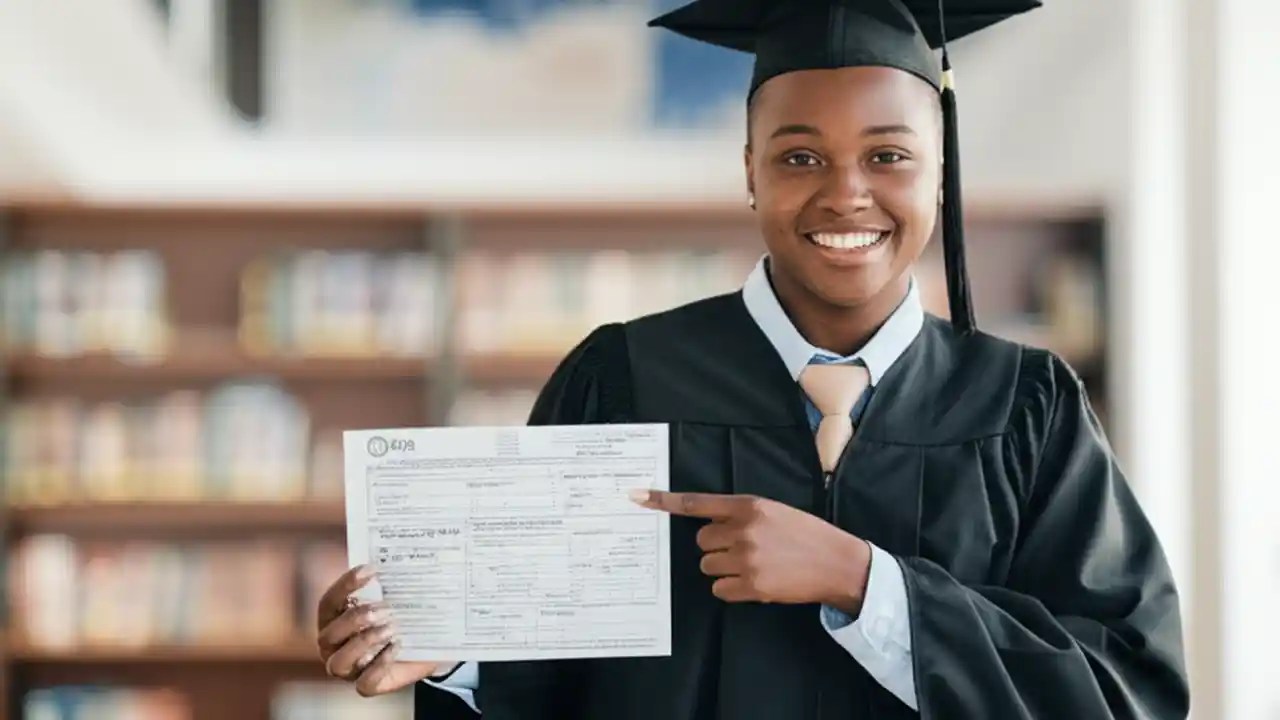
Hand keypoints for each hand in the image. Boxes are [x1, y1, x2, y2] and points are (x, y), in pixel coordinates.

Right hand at [316, 565, 455, 695]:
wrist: (425, 648)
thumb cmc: (399, 617)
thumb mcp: (393, 599)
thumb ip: (386, 584)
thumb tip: (394, 560)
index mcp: (333, 620)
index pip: (329, 602)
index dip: (345, 585)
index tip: (370, 570)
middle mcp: (333, 647)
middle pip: (329, 634)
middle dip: (356, 619)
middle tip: (385, 608)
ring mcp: (348, 669)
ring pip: (339, 662)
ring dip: (364, 642)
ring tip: (391, 628)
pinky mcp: (367, 686)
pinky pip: (365, 683)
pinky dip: (380, 665)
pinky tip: (396, 647)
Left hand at [633, 490, 871, 613]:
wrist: (836, 562)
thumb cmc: (804, 534)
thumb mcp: (772, 510)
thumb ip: (741, 513)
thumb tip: (708, 521)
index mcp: (748, 505)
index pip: (697, 503)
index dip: (664, 501)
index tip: (638, 497)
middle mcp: (744, 530)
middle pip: (700, 540)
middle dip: (715, 546)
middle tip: (742, 549)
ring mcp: (747, 559)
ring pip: (708, 566)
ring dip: (723, 568)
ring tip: (753, 565)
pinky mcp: (752, 586)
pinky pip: (720, 589)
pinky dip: (732, 588)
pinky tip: (755, 582)